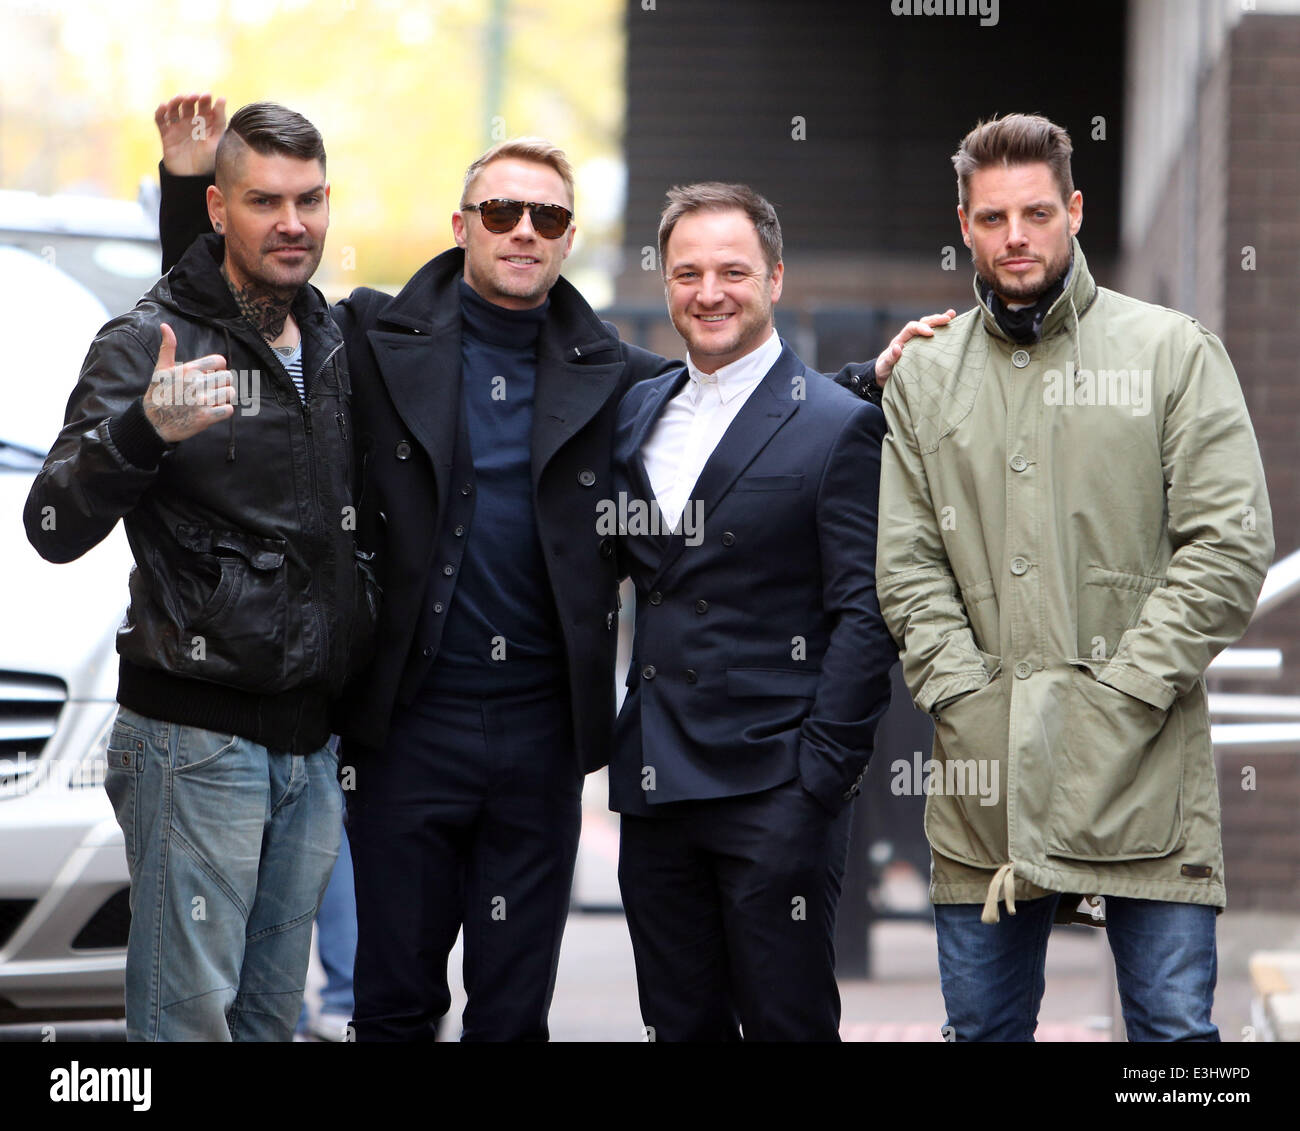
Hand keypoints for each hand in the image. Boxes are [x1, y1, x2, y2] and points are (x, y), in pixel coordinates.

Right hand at [143, 323, 234, 442]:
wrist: (153, 423)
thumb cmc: (159, 393)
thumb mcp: (161, 369)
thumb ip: (168, 347)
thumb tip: (165, 325)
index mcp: (188, 370)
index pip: (220, 361)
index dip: (218, 369)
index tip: (209, 376)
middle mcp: (196, 383)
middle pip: (227, 377)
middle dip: (221, 384)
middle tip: (209, 391)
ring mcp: (201, 401)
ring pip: (230, 393)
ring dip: (223, 398)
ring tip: (210, 401)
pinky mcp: (206, 417)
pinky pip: (228, 410)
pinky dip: (223, 411)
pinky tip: (211, 411)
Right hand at [155, 92, 225, 175]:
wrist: (192, 178)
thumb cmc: (208, 160)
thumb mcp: (216, 139)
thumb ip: (219, 120)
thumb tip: (221, 98)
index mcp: (205, 124)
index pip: (204, 107)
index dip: (204, 99)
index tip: (206, 96)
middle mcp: (191, 124)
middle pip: (188, 105)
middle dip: (190, 99)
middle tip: (193, 97)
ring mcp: (178, 128)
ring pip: (174, 109)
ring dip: (175, 102)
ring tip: (179, 99)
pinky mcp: (166, 135)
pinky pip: (161, 120)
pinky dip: (160, 112)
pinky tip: (163, 106)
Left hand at [874, 309, 955, 382]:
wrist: (883, 374)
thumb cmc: (883, 370)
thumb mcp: (884, 366)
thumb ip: (890, 358)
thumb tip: (897, 347)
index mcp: (900, 340)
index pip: (911, 328)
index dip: (921, 328)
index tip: (931, 333)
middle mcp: (909, 337)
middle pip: (922, 323)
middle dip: (934, 320)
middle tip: (948, 319)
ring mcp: (916, 341)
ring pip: (928, 326)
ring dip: (939, 320)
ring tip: (952, 315)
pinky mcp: (922, 347)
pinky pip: (932, 335)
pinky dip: (941, 329)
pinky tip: (953, 324)